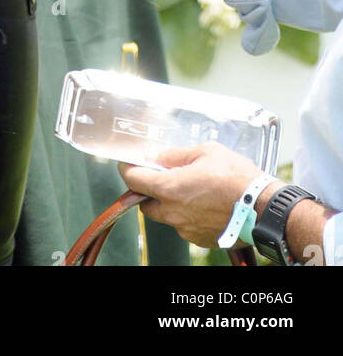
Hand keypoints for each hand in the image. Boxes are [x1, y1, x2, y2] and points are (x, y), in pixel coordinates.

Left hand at [118, 143, 276, 249]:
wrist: (264, 208)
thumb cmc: (237, 177)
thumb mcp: (205, 152)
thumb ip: (176, 155)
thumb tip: (157, 158)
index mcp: (170, 189)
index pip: (134, 180)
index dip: (128, 169)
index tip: (129, 163)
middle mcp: (174, 213)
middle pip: (146, 203)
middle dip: (149, 190)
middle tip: (162, 176)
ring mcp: (186, 229)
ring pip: (166, 216)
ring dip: (170, 203)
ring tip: (191, 188)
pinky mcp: (200, 239)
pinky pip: (184, 225)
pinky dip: (188, 214)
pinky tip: (204, 202)